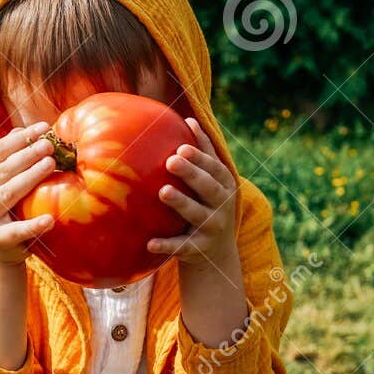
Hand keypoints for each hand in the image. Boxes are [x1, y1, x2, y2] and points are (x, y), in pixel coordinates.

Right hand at [0, 122, 56, 265]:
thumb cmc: (4, 205)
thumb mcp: (1, 180)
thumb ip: (8, 157)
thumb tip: (22, 130)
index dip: (19, 139)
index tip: (43, 128)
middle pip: (3, 170)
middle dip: (27, 155)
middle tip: (49, 145)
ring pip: (7, 194)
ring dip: (30, 178)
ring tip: (50, 165)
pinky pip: (16, 231)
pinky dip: (33, 226)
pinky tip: (50, 220)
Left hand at [148, 118, 239, 268]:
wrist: (216, 255)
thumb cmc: (208, 206)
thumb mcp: (211, 182)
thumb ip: (203, 154)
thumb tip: (189, 118)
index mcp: (224, 186)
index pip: (215, 169)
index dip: (200, 158)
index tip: (182, 147)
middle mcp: (222, 206)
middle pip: (209, 188)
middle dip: (192, 174)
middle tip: (171, 161)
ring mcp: (212, 229)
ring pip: (197, 215)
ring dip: (181, 203)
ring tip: (163, 192)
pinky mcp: (199, 250)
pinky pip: (182, 247)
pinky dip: (167, 246)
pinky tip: (150, 243)